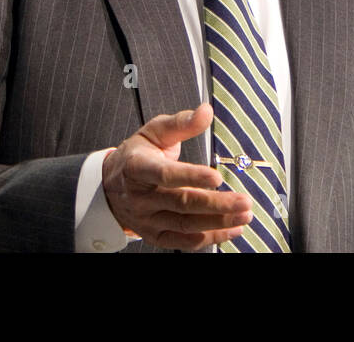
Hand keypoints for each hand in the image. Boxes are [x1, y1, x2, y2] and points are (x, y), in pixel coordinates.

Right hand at [101, 102, 253, 249]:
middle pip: (182, 203)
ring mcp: (147, 220)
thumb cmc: (137, 155)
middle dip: (216, 204)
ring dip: (218, 223)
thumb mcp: (154, 131)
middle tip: (244, 201)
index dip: (191, 177)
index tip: (216, 177)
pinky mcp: (154, 235)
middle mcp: (141, 197)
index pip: (165, 175)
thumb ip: (181, 123)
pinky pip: (183, 242)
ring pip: (186, 225)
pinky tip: (231, 229)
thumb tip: (205, 112)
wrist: (109, 186)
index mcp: (137, 168)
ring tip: (244, 215)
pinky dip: (209, 238)